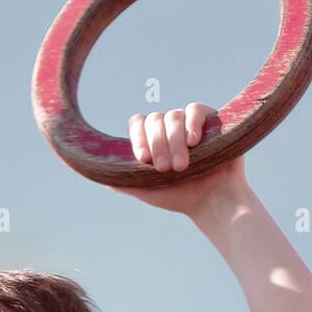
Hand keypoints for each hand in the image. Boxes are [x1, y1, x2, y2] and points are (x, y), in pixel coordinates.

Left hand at [113, 102, 248, 216]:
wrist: (213, 202)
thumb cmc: (180, 198)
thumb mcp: (146, 190)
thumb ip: (124, 180)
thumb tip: (98, 173)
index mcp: (153, 140)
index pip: (138, 124)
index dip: (138, 138)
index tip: (143, 160)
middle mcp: (169, 128)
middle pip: (154, 119)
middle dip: (157, 144)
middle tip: (164, 169)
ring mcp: (189, 123)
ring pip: (173, 117)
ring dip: (174, 142)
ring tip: (181, 166)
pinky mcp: (210, 120)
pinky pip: (195, 110)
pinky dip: (191, 124)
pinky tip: (193, 142)